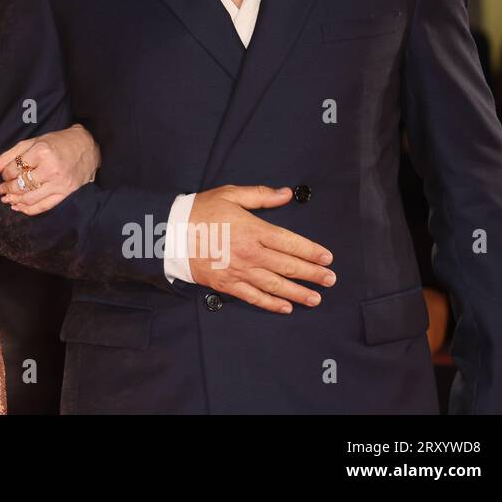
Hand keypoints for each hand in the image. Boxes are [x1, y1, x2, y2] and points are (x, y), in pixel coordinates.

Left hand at [0, 123, 100, 215]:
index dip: (4, 174)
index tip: (5, 174)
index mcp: (41, 151)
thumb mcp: (28, 144)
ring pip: (29, 199)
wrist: (87, 146)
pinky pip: (43, 207)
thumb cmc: (55, 142)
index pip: (12, 170)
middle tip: (2, 189)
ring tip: (8, 198)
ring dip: (14, 201)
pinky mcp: (66, 193)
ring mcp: (60, 183)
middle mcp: (51, 168)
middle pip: (19, 186)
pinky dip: (27, 209)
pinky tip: (19, 206)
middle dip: (6, 189)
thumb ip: (3, 159)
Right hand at [185, 185, 336, 313]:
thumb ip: (261, 195)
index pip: (291, 242)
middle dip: (313, 274)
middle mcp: (251, 253)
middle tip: (330, 280)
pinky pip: (254, 297)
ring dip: (299, 293)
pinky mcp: (228, 284)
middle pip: (289, 267)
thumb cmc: (200, 211)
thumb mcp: (230, 194)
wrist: (170, 233)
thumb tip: (286, 194)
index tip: (327, 257)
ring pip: (276, 286)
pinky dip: (271, 304)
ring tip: (316, 298)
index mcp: (254, 230)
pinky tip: (286, 307)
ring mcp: (240, 271)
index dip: (312, 251)